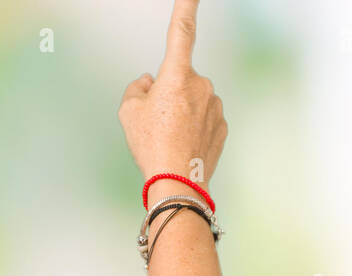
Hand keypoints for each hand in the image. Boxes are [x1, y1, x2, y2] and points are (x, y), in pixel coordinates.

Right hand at [118, 0, 226, 189]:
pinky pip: (204, 119)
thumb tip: (148, 83)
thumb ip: (136, 89)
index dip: (185, 7)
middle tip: (157, 124)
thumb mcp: (128, 113)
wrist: (178, 182)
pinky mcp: (223, 125)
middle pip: (180, 80)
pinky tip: (184, 147)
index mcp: (176, 76)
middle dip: (169, 95)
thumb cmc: (152, 146)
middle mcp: (201, 84)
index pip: (181, 32)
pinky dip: (193, 129)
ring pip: (194, 101)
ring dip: (182, 114)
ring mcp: (215, 105)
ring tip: (169, 139)